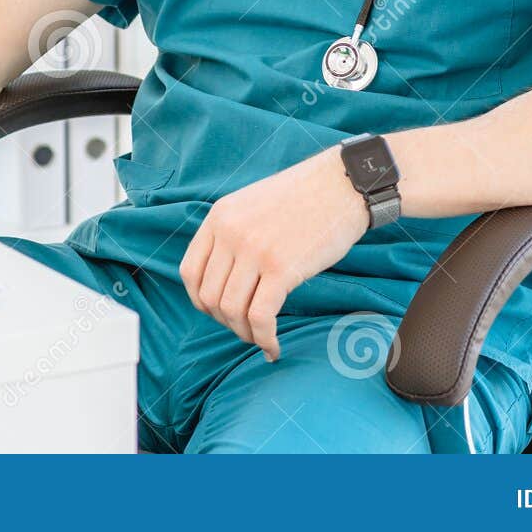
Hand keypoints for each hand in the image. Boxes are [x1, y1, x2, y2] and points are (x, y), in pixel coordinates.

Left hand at [179, 147, 369, 361]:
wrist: (342, 184)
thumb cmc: (303, 198)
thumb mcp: (252, 204)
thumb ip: (231, 234)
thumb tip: (222, 280)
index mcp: (219, 216)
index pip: (189, 272)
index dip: (200, 301)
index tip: (219, 313)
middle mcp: (230, 233)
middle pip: (209, 297)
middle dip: (225, 322)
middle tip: (246, 328)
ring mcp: (254, 250)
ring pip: (231, 311)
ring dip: (245, 334)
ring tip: (261, 338)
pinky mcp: (282, 268)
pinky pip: (260, 318)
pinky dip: (264, 340)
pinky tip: (273, 347)